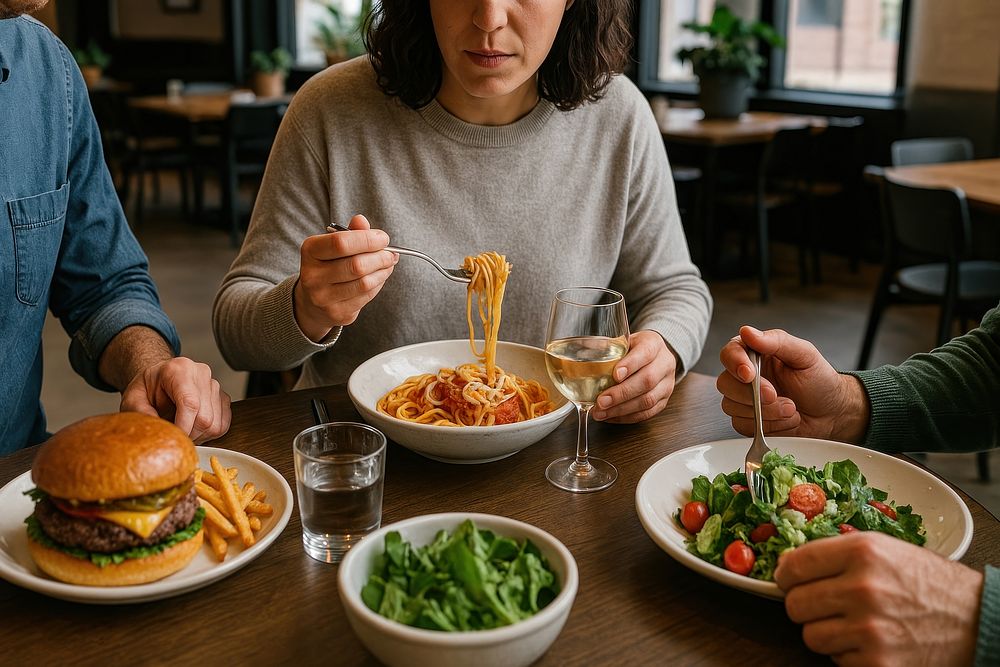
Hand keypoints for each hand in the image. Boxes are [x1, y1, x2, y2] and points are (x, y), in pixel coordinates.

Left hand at [120, 356, 231, 442]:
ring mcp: (215, 385)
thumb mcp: (132, 398)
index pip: (190, 403)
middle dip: (189, 435)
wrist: (158, 379)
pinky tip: (193, 428)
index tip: (174, 440)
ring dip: (199, 436)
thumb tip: (160, 431)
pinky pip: (222, 425)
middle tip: (174, 438)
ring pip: (215, 425)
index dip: (183, 427)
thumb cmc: (147, 388)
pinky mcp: (223, 397)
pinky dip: (208, 434)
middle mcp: (201, 374)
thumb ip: (141, 413)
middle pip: (205, 418)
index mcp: (179, 369)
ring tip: (182, 431)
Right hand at [293, 214, 397, 341]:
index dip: (367, 239)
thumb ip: (350, 232)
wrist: (312, 301)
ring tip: (388, 264)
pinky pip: (366, 296)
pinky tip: (379, 277)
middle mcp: (312, 276)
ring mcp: (323, 297)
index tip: (383, 238)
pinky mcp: (337, 313)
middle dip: (380, 257)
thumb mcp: (333, 244)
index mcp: (310, 251)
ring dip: (383, 271)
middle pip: (357, 265)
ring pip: (364, 283)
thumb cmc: (328, 265)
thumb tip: (361, 220)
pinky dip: (378, 284)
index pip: (341, 243)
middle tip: (391, 254)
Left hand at [592, 330, 675, 423]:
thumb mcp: (624, 341)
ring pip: (648, 401)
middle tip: (601, 401)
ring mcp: (666, 384)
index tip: (615, 375)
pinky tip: (611, 416)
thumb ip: (609, 347)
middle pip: (647, 381)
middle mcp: (664, 364)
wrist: (656, 357)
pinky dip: (627, 417)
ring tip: (601, 412)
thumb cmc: (635, 349)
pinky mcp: (664, 401)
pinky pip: (647, 413)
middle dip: (621, 394)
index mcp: (654, 344)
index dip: (631, 365)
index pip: (645, 353)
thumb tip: (585, 355)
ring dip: (621, 409)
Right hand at [715, 325, 869, 442]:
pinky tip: (784, 420)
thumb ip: (777, 341)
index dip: (735, 364)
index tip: (749, 375)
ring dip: (765, 412)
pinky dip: (767, 425)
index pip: (730, 353)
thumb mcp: (805, 355)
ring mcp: (744, 400)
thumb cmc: (820, 382)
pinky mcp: (747, 422)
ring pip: (732, 406)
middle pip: (725, 383)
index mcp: (756, 354)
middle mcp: (746, 376)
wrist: (832, 414)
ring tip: (790, 409)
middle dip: (754, 394)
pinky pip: (742, 424)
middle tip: (779, 397)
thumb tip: (747, 331)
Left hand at [776, 532, 982, 665]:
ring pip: (811, 636)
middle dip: (804, 606)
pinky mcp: (878, 664)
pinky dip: (848, 655)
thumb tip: (789, 565)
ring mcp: (870, 630)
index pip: (794, 566)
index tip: (789, 580)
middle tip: (821, 605)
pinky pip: (836, 661)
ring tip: (850, 624)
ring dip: (825, 632)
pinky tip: (870, 641)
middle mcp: (863, 588)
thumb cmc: (927, 582)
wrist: (976, 619)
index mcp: (862, 552)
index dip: (786, 575)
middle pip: (795, 605)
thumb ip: (836, 553)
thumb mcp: (884, 549)